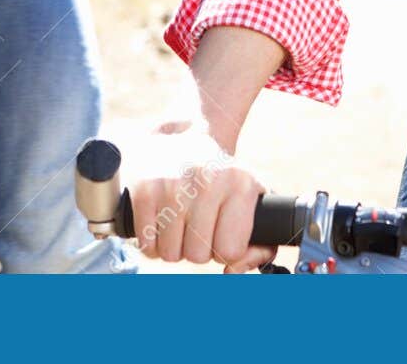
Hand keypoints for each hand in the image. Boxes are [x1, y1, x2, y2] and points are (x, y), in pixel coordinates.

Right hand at [125, 121, 274, 272]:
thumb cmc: (225, 176)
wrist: (187, 134)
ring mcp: (172, 185)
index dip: (224, 249)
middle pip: (197, 256)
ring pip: (169, 254)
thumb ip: (262, 244)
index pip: (230, 251)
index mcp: (240, 185)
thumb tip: (232, 272)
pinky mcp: (144, 189)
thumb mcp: (254, 199)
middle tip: (198, 225)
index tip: (221, 233)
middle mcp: (206, 183)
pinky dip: (152, 242)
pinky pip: (146, 245)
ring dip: (173, 246)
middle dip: (197, 248)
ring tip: (180, 222)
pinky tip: (161, 221)